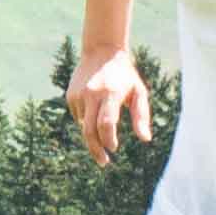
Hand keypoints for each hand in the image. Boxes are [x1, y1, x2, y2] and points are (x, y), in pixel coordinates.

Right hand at [69, 48, 152, 162]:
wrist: (101, 52)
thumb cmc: (125, 76)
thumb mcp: (139, 92)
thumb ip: (142, 116)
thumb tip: (145, 140)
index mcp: (111, 93)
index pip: (106, 123)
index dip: (108, 140)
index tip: (114, 148)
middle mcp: (92, 94)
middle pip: (89, 131)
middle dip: (96, 149)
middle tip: (104, 162)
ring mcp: (79, 95)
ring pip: (84, 125)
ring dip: (94, 131)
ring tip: (105, 118)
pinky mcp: (70, 96)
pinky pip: (78, 117)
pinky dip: (87, 120)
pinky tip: (95, 108)